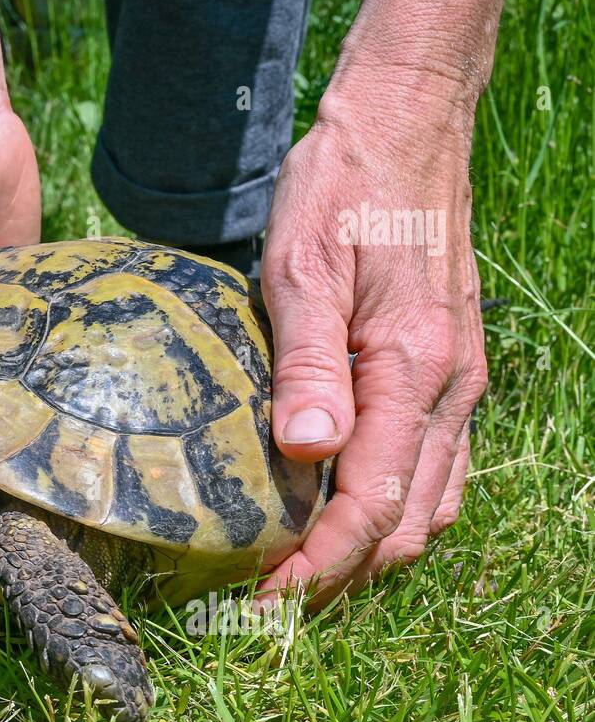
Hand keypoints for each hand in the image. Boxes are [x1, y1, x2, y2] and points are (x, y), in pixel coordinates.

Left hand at [255, 87, 487, 608]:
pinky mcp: (447, 366)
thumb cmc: (343, 189)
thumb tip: (306, 455)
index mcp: (415, 371)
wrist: (404, 124)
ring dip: (369, 545)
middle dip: (341, 570)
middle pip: (407, 521)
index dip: (320, 564)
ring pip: (428, 500)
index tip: (264, 597)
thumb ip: (309, 365)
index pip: (373, 504)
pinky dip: (393, 504)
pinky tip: (342, 504)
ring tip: (298, 565)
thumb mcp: (303, 268)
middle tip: (268, 594)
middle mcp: (451, 389)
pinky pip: (434, 464)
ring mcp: (458, 380)